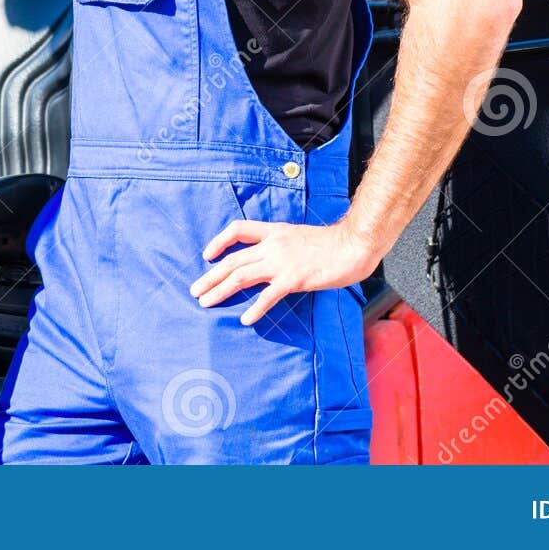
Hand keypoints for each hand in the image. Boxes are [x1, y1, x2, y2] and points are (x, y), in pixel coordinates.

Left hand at [190, 219, 379, 325]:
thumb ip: (283, 246)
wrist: (354, 244)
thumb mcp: (300, 237)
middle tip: (194, 290)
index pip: (238, 230)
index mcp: (275, 231)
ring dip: (220, 290)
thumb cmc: (332, 244)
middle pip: (232, 260)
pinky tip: (245, 319)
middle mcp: (273, 245)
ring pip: (241, 276)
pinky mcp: (294, 279)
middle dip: (210, 276)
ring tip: (205, 303)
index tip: (206, 255)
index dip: (219, 242)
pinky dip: (255, 308)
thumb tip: (271, 260)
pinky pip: (268, 296)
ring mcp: (282, 262)